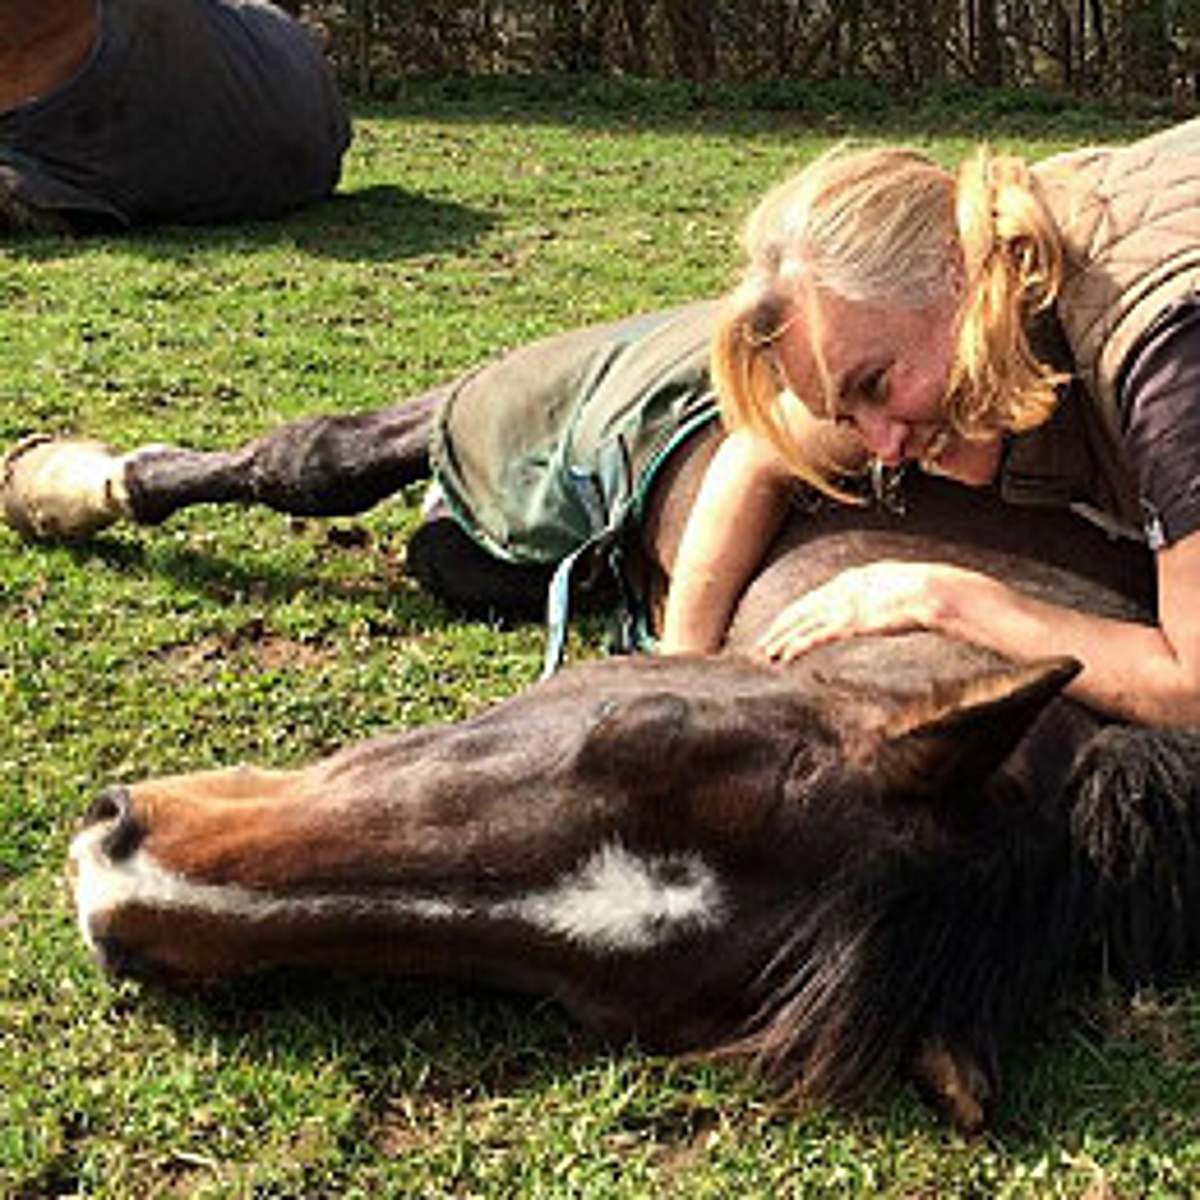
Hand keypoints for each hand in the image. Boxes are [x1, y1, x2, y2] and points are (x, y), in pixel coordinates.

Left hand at [756, 560, 949, 661]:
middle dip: (779, 628)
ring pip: (801, 625)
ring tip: (766, 653)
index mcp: (852, 579)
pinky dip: (796, 647)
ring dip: (781, 640)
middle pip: (800, 610)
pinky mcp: (848, 623)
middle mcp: (840, 589)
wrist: (932, 591)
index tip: (783, 626)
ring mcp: (842, 606)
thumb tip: (882, 602)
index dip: (796, 614)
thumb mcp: (898, 587)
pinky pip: (814, 637)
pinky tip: (784, 657)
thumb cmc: (924, 592)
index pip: (814, 598)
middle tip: (763, 642)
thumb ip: (881, 594)